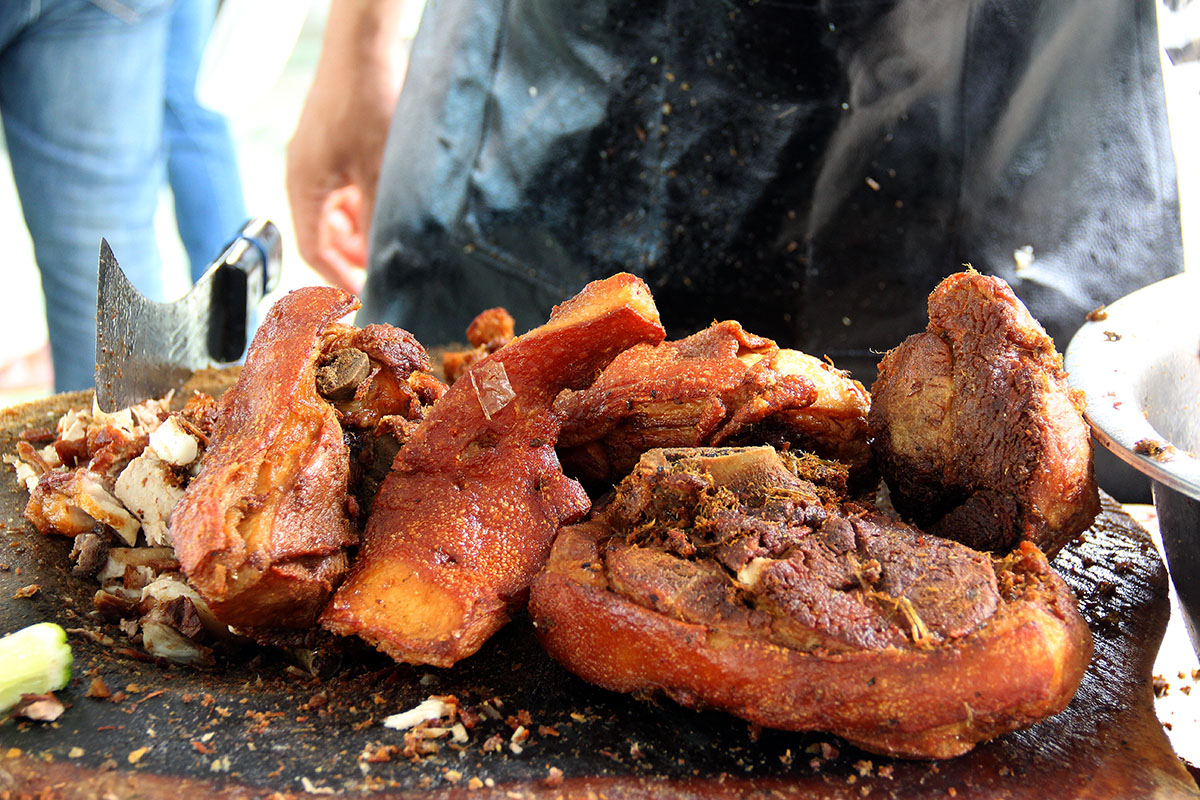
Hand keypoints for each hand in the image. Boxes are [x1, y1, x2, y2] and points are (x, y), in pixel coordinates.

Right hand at [286, 0, 409, 292]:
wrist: (363, 46)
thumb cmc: (366, 101)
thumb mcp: (379, 170)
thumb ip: (379, 218)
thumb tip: (383, 260)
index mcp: (304, 187)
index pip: (312, 250)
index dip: (338, 278)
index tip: (365, 294)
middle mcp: (303, 176)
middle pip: (322, 234)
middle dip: (352, 254)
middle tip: (384, 267)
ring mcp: (315, 160)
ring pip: (334, 212)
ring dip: (360, 228)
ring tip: (389, 236)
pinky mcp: (330, 146)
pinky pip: (341, 189)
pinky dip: (361, 202)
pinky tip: (385, 203)